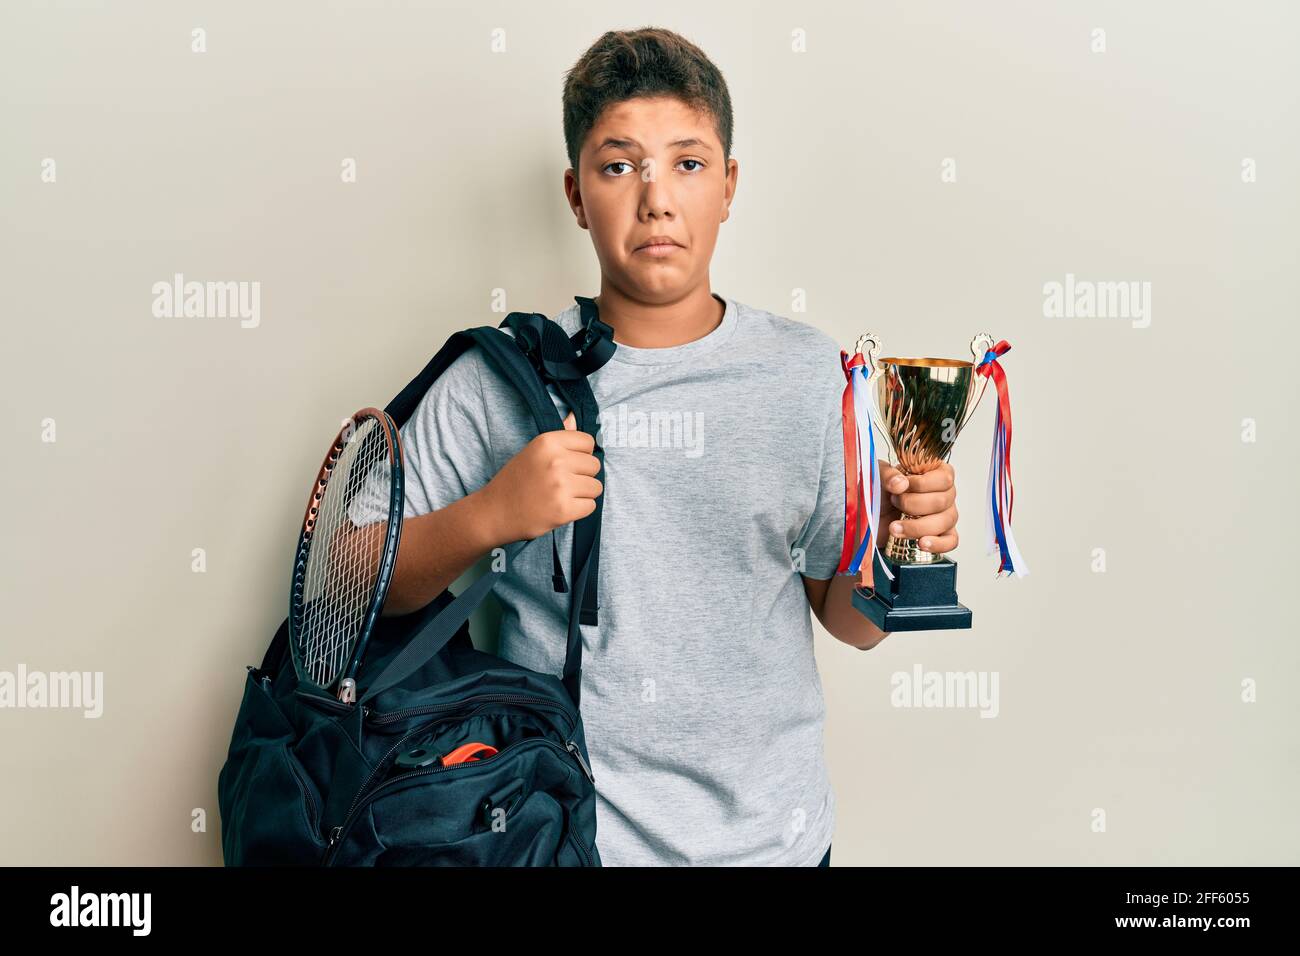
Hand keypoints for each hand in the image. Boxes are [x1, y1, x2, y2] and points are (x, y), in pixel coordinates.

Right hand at [478, 411, 602, 541]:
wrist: (494, 512)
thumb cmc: (514, 481)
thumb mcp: (533, 452)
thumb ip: (559, 437)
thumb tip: (574, 417)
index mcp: (547, 442)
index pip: (588, 442)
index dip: (581, 454)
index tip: (568, 463)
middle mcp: (555, 461)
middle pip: (595, 465)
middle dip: (583, 475)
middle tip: (562, 483)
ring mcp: (560, 486)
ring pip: (596, 487)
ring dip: (583, 493)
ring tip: (562, 495)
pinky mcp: (564, 510)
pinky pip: (591, 506)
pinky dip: (579, 509)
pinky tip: (561, 507)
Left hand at [876, 460, 957, 554]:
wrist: (870, 516)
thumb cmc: (879, 493)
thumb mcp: (878, 477)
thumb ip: (888, 474)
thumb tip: (901, 484)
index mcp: (934, 474)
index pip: (944, 478)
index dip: (922, 484)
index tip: (902, 488)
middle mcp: (944, 494)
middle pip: (942, 502)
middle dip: (913, 505)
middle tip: (894, 503)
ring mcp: (944, 515)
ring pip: (945, 522)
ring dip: (917, 527)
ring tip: (895, 528)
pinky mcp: (940, 535)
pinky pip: (950, 541)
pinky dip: (938, 544)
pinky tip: (921, 543)